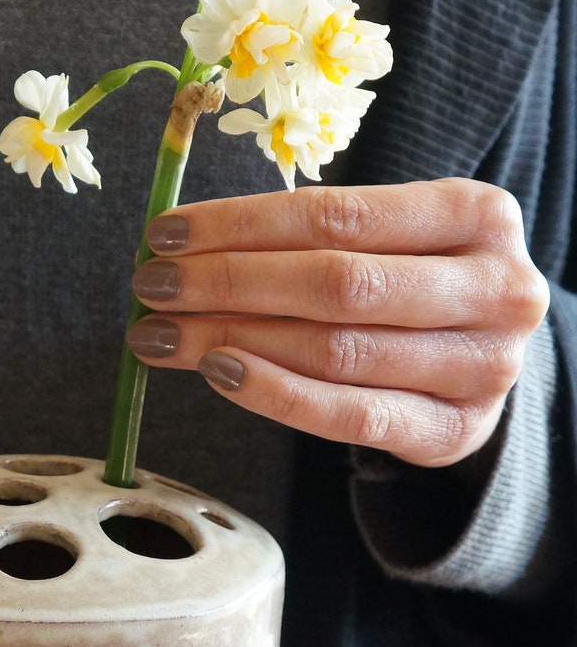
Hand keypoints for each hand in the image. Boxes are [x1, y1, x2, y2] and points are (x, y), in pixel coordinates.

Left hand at [128, 178, 549, 468]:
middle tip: (150, 286)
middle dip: (226, 283)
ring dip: (231, 340)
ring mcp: (485, 368)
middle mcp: (497, 289)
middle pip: (335, 284)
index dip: (240, 225)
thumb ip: (307, 233)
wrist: (485, 348)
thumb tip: (179, 246)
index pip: (336, 215)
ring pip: (335, 351)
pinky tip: (216, 373)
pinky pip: (351, 418)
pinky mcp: (457, 432)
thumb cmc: (414, 273)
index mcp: (478, 214)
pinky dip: (275, 395)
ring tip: (160, 334)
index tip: (164, 234)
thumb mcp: (388, 232)